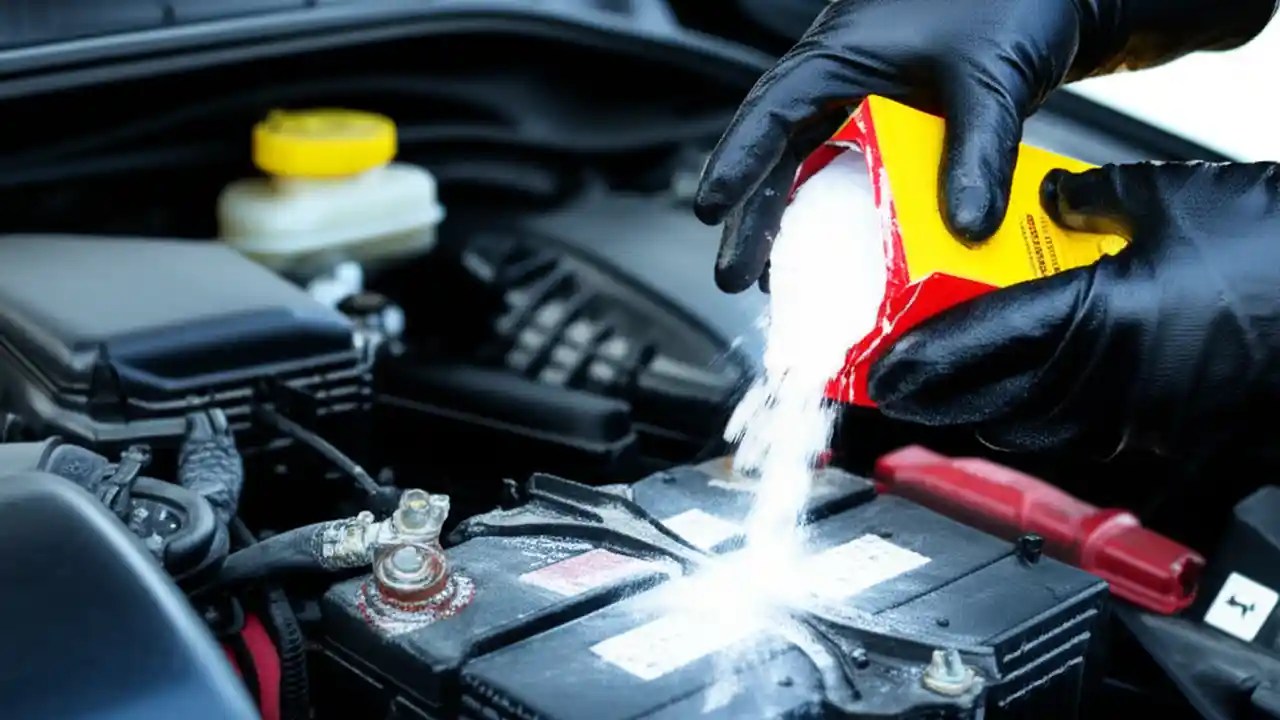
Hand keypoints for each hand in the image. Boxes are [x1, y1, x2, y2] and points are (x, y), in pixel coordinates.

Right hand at [695, 0, 1277, 292]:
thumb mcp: (989, 76)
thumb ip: (977, 150)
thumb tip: (966, 228)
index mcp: (840, 55)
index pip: (770, 111)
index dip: (737, 162)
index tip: (710, 209)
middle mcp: (843, 83)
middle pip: (778, 155)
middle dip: (754, 218)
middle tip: (737, 276)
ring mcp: (869, 107)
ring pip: (813, 170)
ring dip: (796, 224)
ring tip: (781, 281)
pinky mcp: (900, 129)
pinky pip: (861, 177)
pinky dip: (851, 217)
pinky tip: (854, 256)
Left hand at [868, 162, 1279, 460]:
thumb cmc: (1279, 249)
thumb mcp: (1170, 196)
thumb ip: (1093, 200)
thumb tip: (1054, 200)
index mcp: (1092, 317)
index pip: (973, 347)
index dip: (916, 363)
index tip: (877, 371)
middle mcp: (1110, 384)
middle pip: (994, 403)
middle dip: (941, 399)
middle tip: (903, 391)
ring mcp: (1151, 425)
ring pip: (1042, 434)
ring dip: (995, 418)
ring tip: (962, 402)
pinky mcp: (1187, 448)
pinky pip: (1103, 450)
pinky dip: (1062, 435)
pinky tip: (1050, 418)